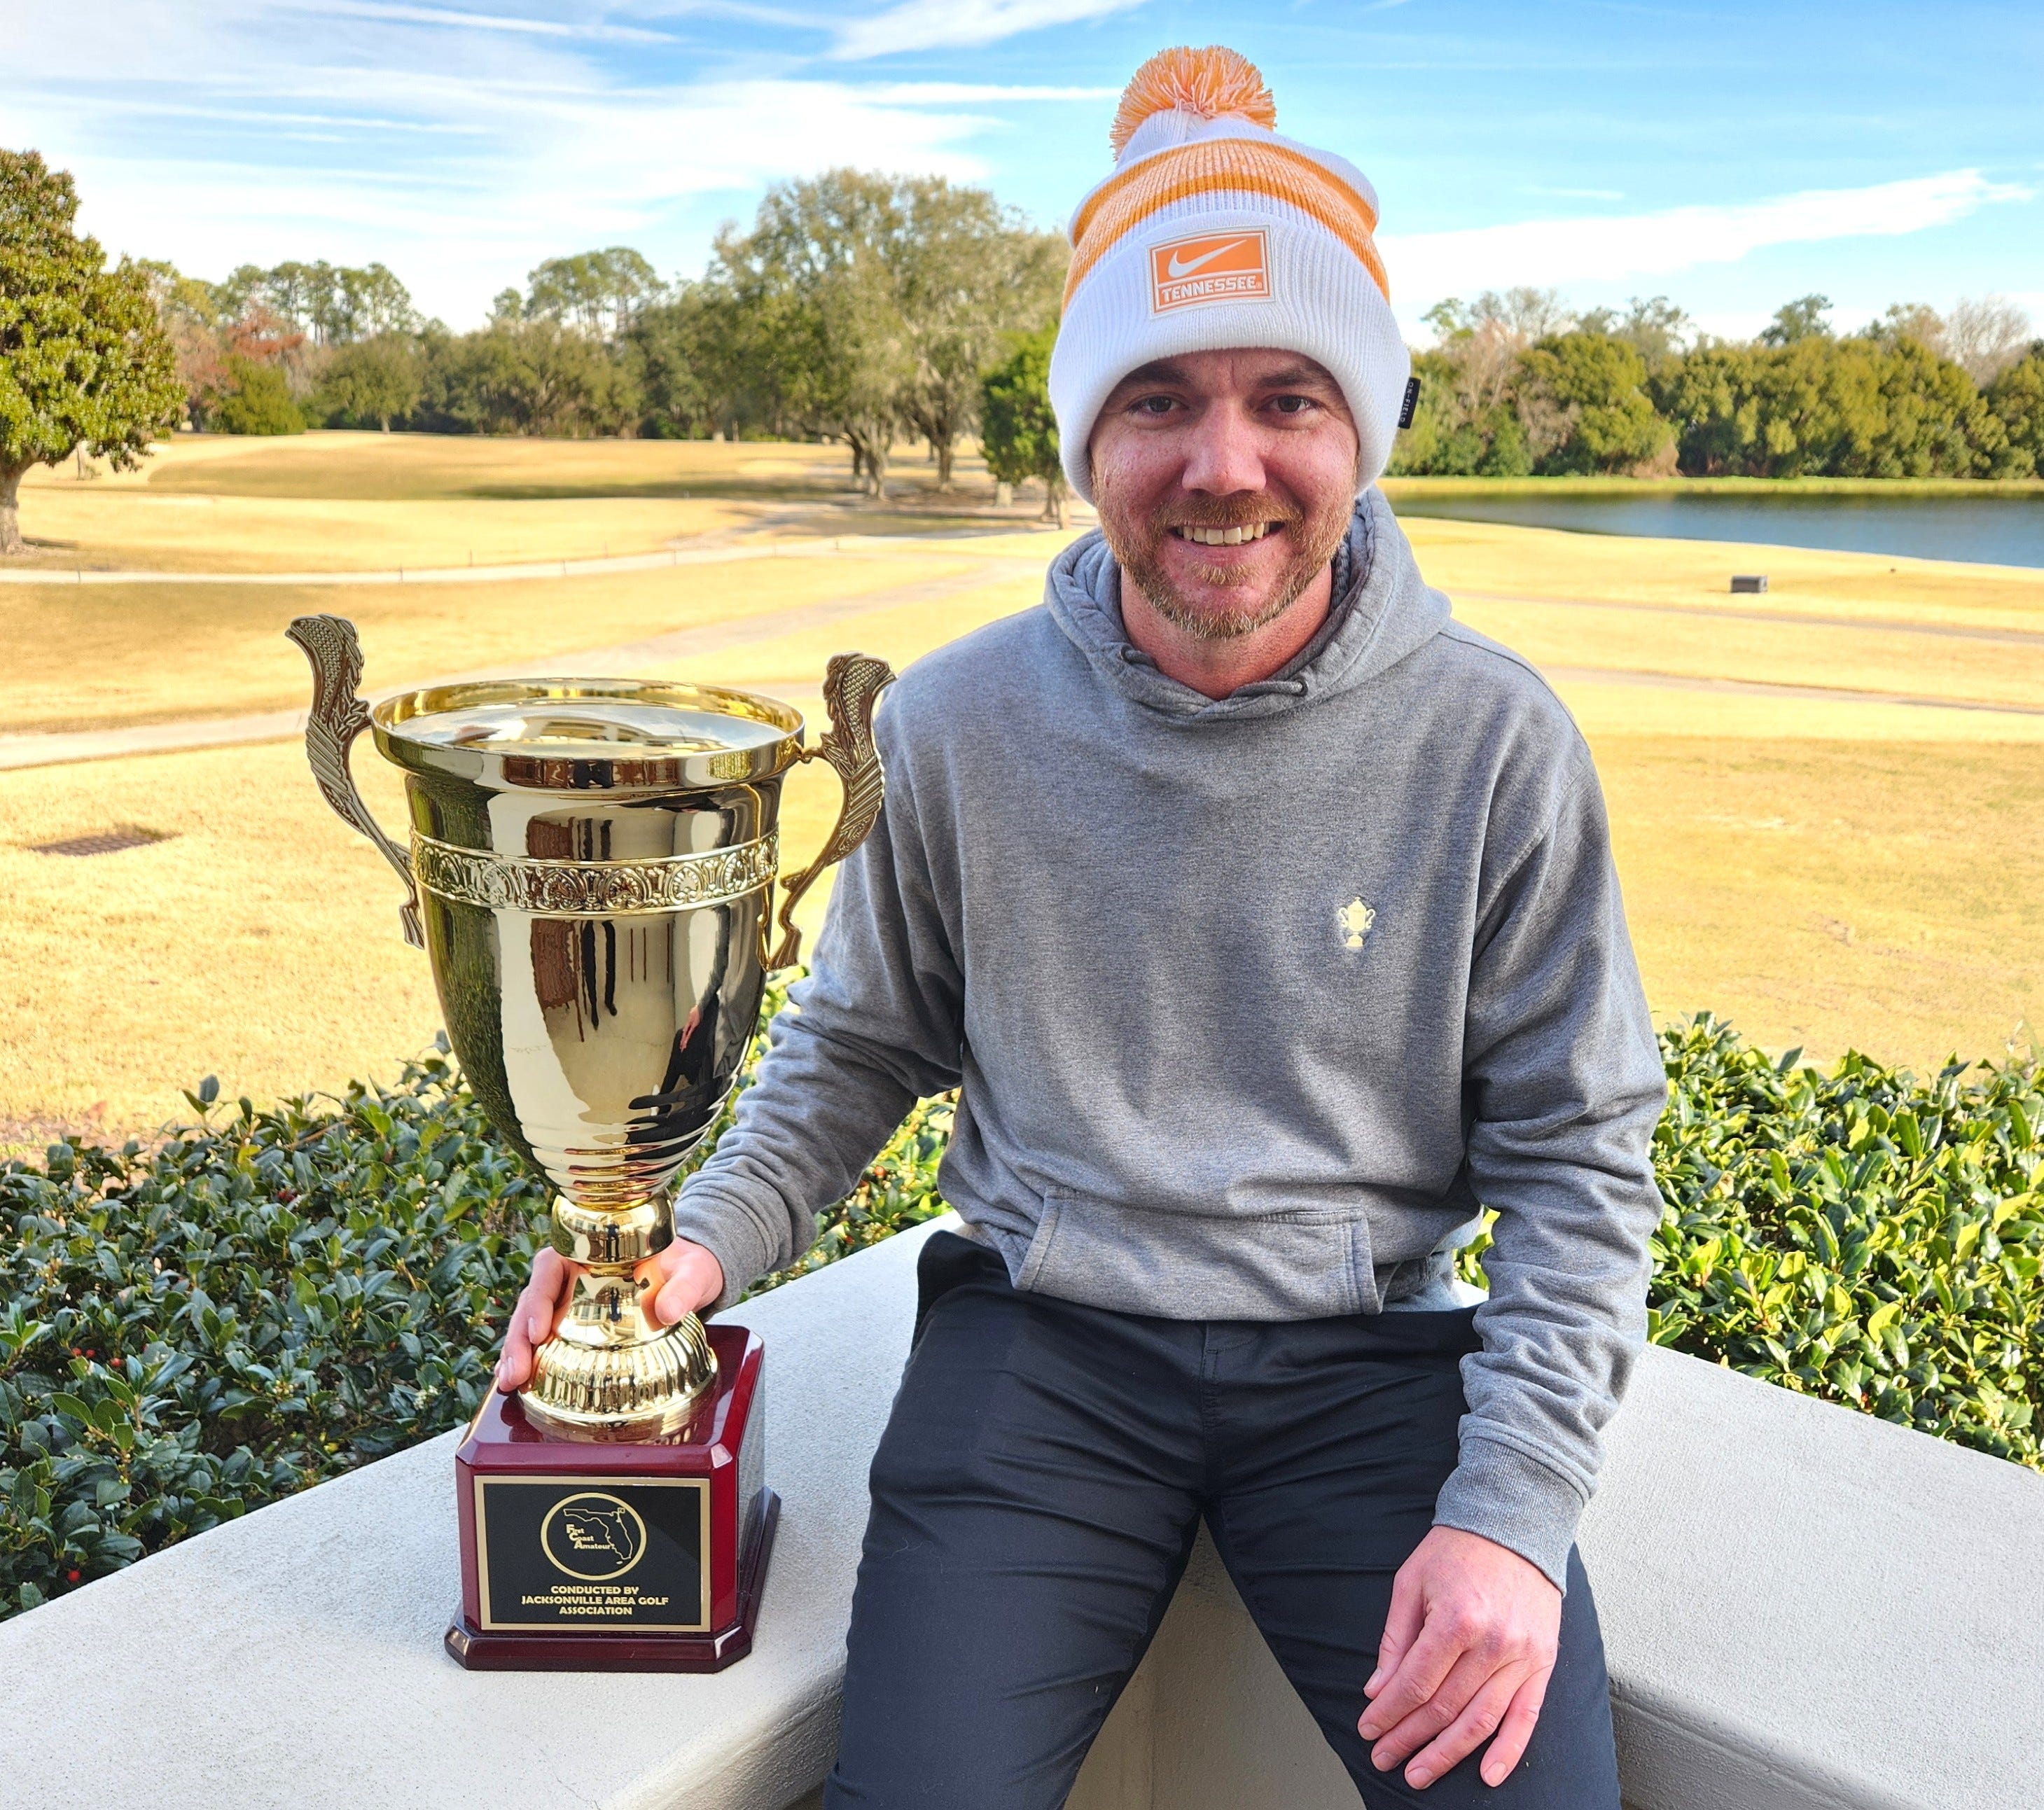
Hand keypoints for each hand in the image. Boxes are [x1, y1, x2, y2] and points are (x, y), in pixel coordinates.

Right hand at [494, 1238, 726, 1392]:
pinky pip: (544, 1340)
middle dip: (518, 1337)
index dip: (538, 1297)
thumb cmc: (686, 1266)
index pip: (550, 1268)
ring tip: (509, 1383)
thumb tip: (668, 1310)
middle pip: (532, 1300)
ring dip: (516, 1353)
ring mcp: (568, 1301)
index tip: (537, 1329)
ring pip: (530, 1323)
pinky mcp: (573, 1324)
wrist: (690, 1279)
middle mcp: (570, 1275)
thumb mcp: (693, 1272)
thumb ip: (685, 1286)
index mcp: (588, 1250)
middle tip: (515, 1371)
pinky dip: (531, 1360)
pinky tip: (519, 1385)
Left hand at [1357, 1526, 1561, 1790]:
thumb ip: (1395, 1640)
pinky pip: (1527, 1717)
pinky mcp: (1544, 1662)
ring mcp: (1523, 1656)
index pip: (1416, 1684)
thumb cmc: (1457, 1549)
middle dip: (1409, 1738)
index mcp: (1456, 1620)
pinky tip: (1486, 1775)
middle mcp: (1493, 1644)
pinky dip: (1508, 1751)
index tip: (1368, 1729)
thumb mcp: (1411, 1583)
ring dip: (1447, 1754)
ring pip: (1481, 1721)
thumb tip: (1378, 1689)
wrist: (1514, 1524)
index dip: (1389, 1713)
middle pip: (1445, 1708)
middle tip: (1384, 1757)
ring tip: (1420, 1773)